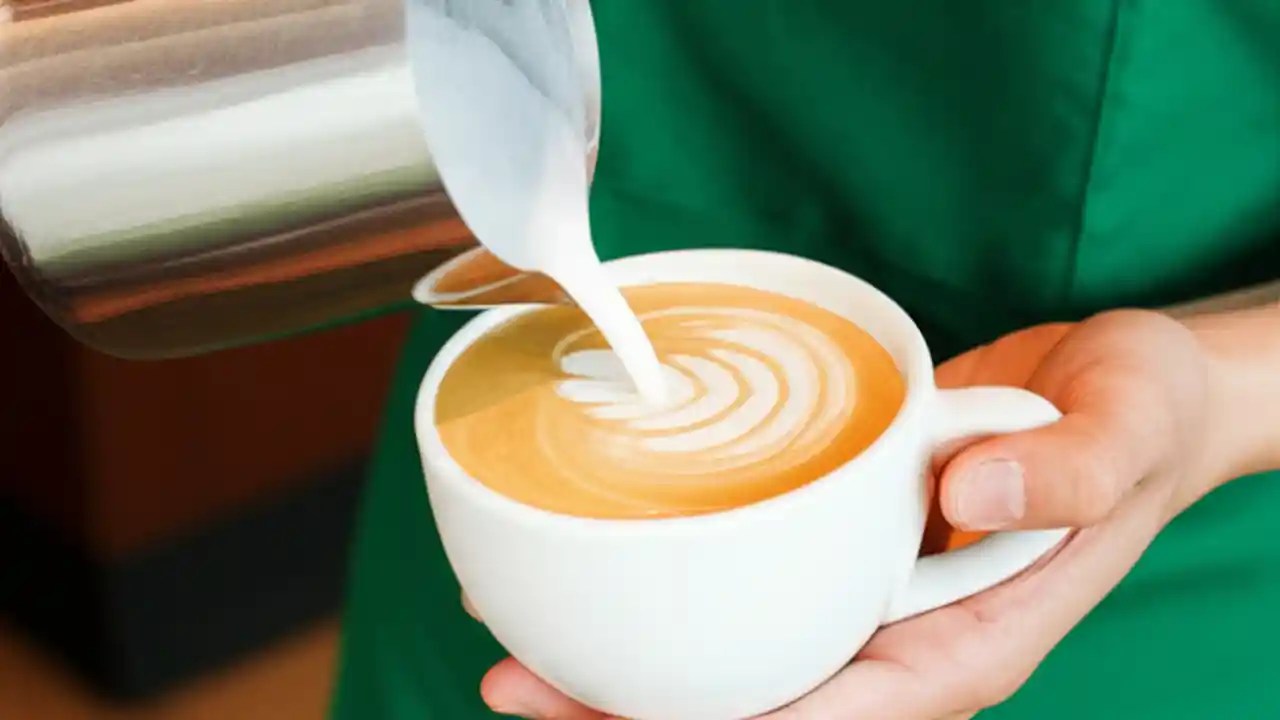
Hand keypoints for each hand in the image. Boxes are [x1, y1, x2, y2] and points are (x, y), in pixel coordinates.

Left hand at [479, 310, 1230, 718]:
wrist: (1133, 389)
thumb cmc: (1139, 414)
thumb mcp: (1125, 426)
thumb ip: (1066, 470)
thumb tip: (962, 493)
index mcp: (968, 640)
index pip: (841, 714)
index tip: (630, 717)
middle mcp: (904, 635)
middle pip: (761, 700)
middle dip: (643, 707)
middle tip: (517, 683)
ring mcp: (869, 597)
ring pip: (744, 652)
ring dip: (639, 656)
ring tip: (520, 635)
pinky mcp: (847, 547)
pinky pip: (757, 586)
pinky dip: (681, 583)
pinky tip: (610, 560)